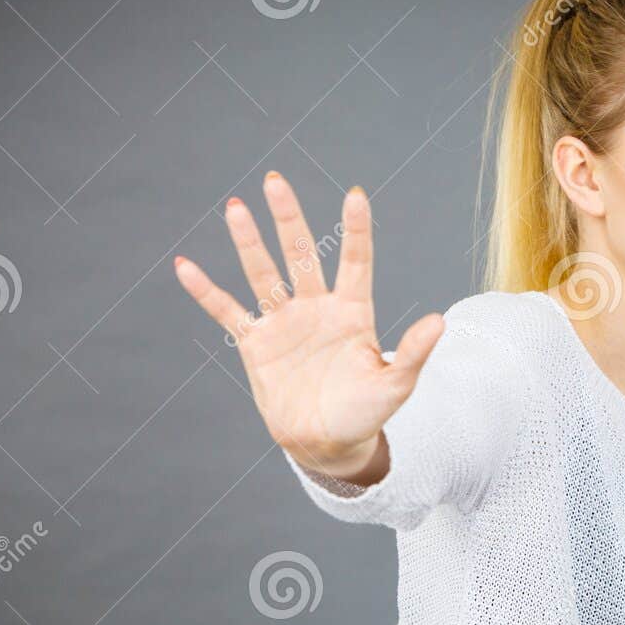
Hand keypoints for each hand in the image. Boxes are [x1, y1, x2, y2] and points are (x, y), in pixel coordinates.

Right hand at [174, 172, 446, 480]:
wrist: (327, 443)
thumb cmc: (365, 413)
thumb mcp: (395, 386)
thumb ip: (413, 353)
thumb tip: (438, 321)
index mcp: (353, 312)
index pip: (355, 262)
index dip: (355, 230)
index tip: (355, 195)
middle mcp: (316, 308)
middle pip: (301, 254)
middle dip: (288, 219)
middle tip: (274, 181)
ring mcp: (284, 323)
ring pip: (263, 274)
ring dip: (248, 243)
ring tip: (234, 208)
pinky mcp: (257, 344)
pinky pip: (227, 312)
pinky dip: (206, 291)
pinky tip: (185, 266)